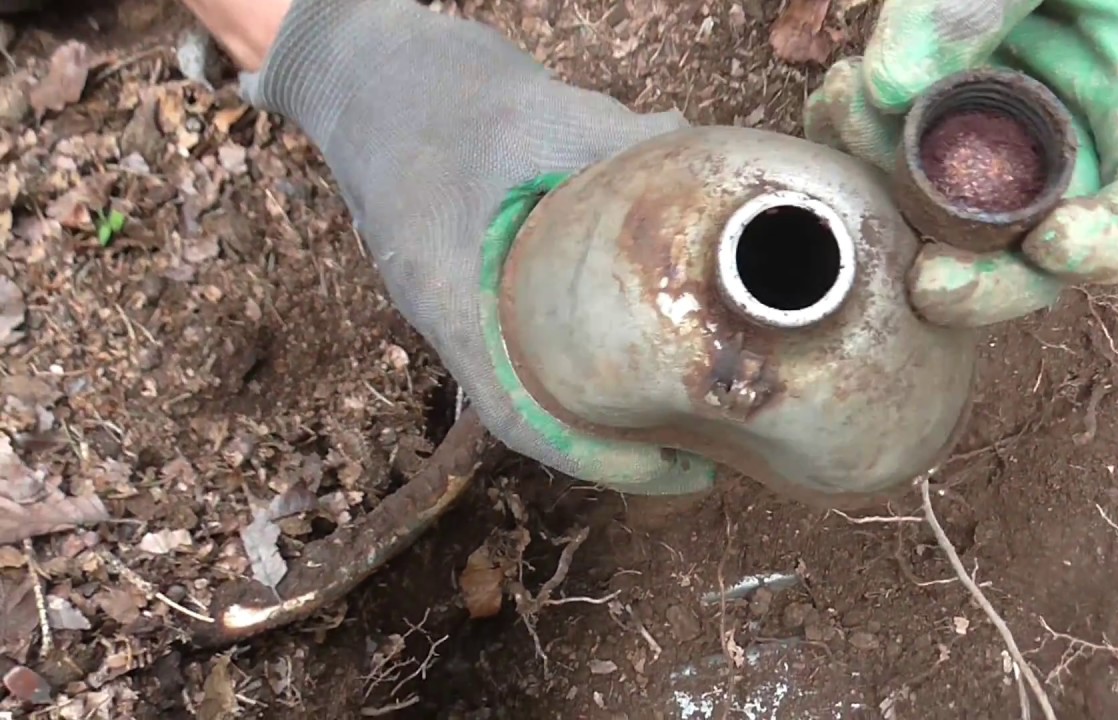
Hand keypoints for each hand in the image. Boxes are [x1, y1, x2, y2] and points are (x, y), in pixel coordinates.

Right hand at [240, 0, 716, 493]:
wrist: (351, 61)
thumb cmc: (425, 91)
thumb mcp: (529, 109)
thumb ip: (615, 143)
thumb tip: (697, 157)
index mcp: (452, 297)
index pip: (521, 417)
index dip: (599, 459)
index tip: (676, 469)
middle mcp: (451, 309)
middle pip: (532, 408)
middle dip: (615, 442)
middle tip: (701, 448)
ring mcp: (456, 290)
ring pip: (531, 372)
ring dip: (600, 399)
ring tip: (680, 404)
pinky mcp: (468, 262)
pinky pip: (528, 329)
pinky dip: (584, 346)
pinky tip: (638, 324)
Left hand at [804, 0, 1117, 326]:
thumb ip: (979, 3)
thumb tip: (890, 86)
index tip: (1053, 244)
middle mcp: (1070, 153)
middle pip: (1048, 259)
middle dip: (987, 284)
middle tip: (929, 283)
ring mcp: (995, 167)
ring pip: (954, 238)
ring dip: (896, 210)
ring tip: (851, 111)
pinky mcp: (926, 162)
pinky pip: (891, 193)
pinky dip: (855, 166)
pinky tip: (837, 107)